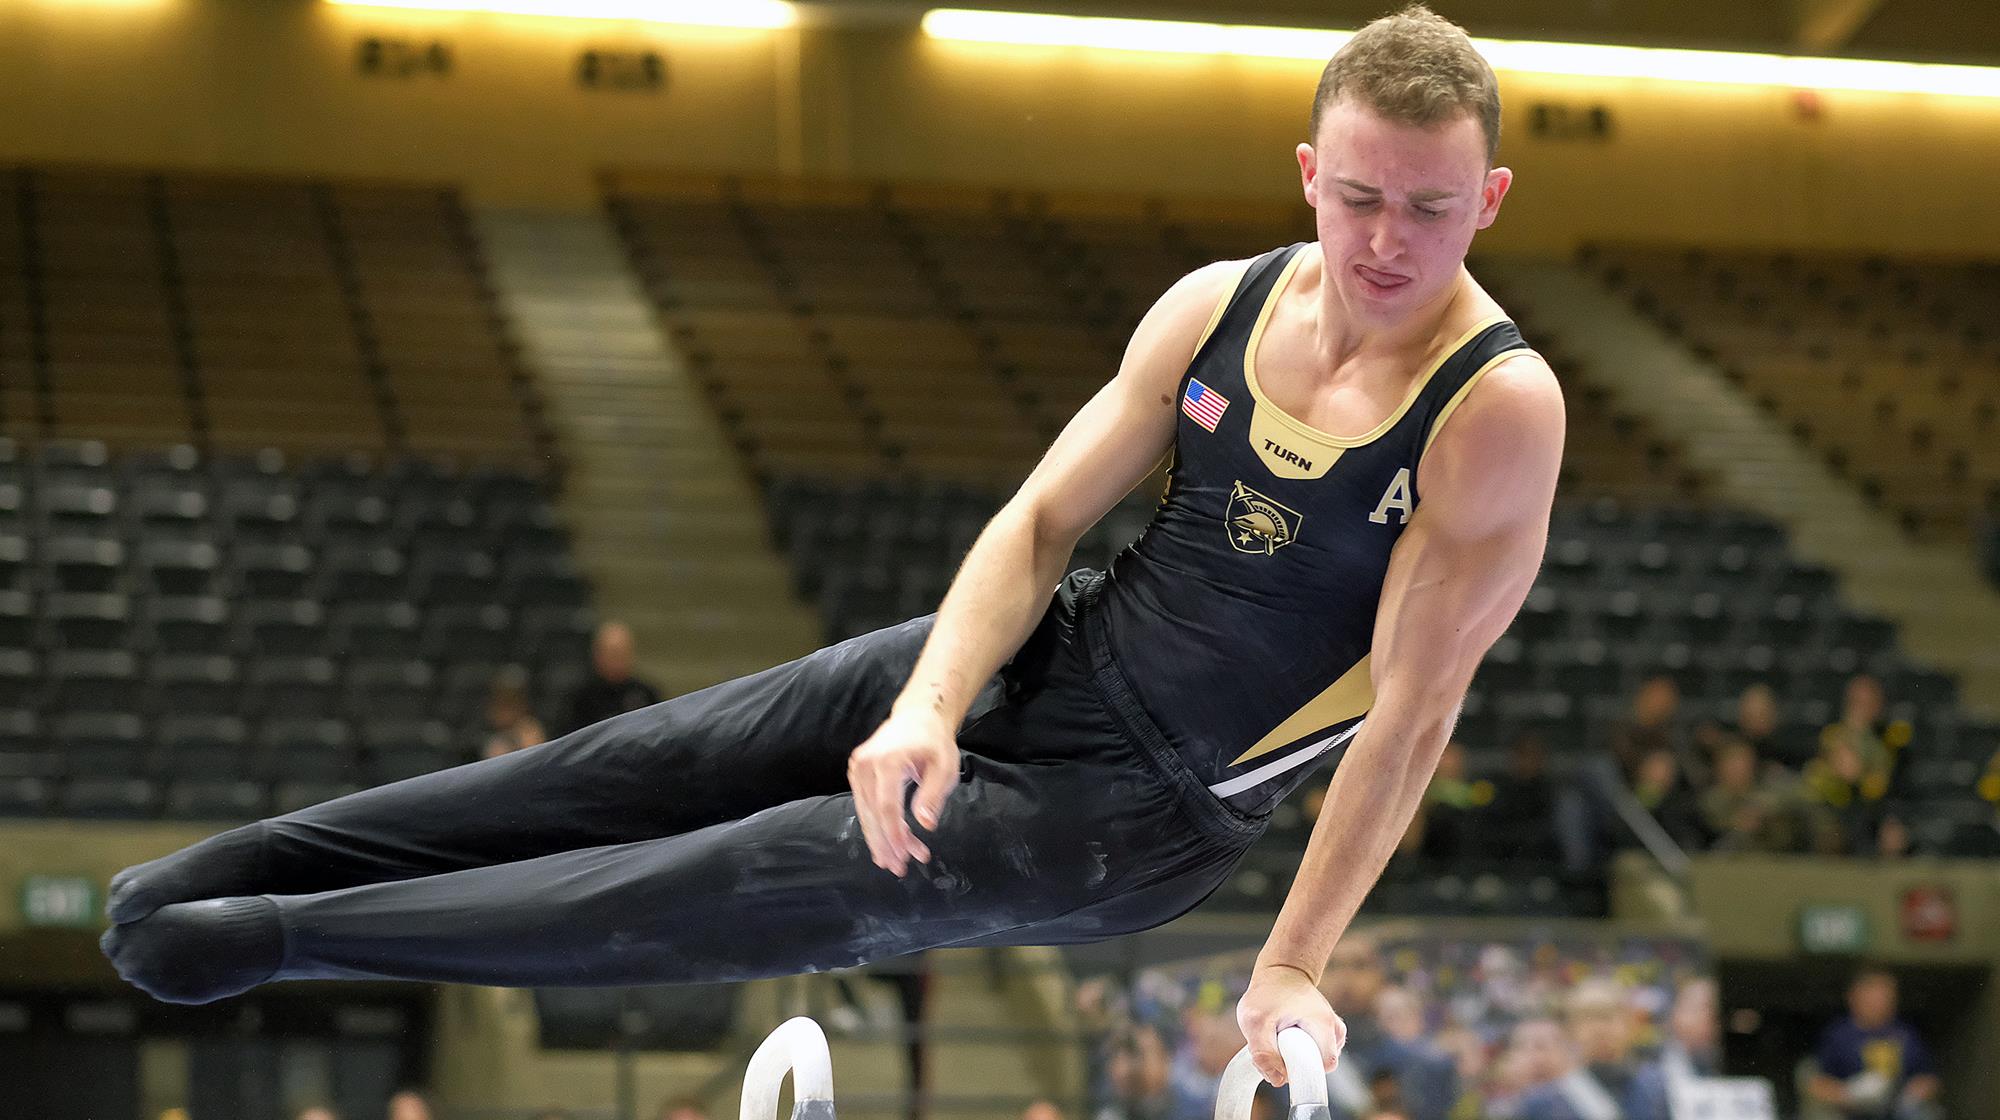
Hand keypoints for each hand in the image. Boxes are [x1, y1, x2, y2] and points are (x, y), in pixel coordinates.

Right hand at [847, 712, 960, 876]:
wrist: (918, 717)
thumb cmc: (934, 742)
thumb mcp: (945, 767)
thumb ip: (933, 795)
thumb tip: (926, 824)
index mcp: (887, 761)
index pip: (886, 806)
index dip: (894, 834)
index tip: (903, 856)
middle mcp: (866, 764)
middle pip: (872, 813)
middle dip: (885, 844)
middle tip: (899, 869)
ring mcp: (858, 768)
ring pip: (867, 813)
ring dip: (882, 839)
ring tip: (896, 862)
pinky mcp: (857, 773)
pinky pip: (866, 805)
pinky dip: (878, 825)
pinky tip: (889, 843)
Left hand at [1236, 963, 1345, 1086]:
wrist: (1281, 971)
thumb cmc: (1267, 994)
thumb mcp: (1254, 1021)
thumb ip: (1263, 1053)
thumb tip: (1278, 1080)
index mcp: (1324, 1025)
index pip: (1323, 1066)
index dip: (1300, 1070)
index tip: (1279, 1058)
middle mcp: (1335, 1029)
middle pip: (1319, 1065)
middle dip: (1294, 1064)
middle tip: (1274, 1044)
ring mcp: (1333, 1030)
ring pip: (1316, 1060)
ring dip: (1295, 1056)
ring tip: (1279, 1036)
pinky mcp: (1327, 1032)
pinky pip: (1314, 1052)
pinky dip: (1299, 1049)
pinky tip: (1286, 1036)